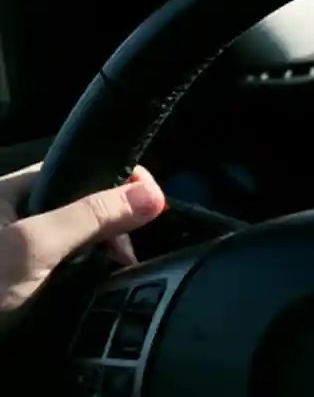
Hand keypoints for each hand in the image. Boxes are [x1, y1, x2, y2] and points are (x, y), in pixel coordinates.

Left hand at [0, 162, 165, 335]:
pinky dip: (89, 279)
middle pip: (84, 206)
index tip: (150, 207)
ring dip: (104, 256)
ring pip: (80, 242)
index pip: (80, 169)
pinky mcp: (23, 288)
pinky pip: (71, 273)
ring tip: (118, 273)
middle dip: (115, 225)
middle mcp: (14, 217)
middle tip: (128, 255)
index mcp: (9, 191)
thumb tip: (153, 195)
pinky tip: (98, 289)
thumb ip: (90, 216)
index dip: (120, 181)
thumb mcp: (33, 246)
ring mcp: (19, 255)